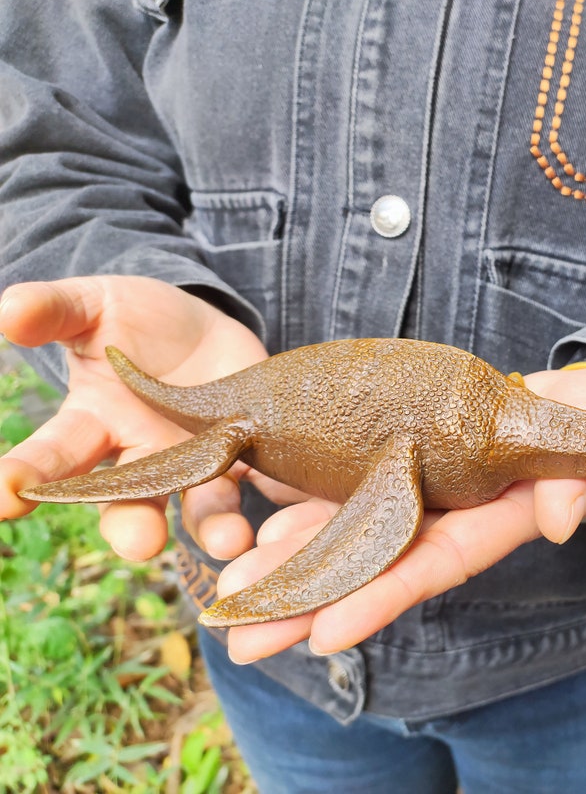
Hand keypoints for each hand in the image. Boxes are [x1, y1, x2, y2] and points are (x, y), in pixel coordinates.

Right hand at [0, 276, 269, 558]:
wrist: (197, 326)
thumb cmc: (130, 320)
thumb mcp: (90, 305)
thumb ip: (52, 309)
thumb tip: (7, 311)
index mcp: (93, 427)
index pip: (50, 460)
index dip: (24, 480)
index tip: (4, 500)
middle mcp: (143, 458)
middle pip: (132, 504)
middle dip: (133, 527)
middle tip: (140, 543)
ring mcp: (201, 463)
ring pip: (203, 507)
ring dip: (216, 527)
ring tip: (230, 540)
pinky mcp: (251, 456)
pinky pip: (265, 484)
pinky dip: (277, 498)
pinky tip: (293, 513)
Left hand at [215, 363, 585, 662]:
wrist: (574, 406)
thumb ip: (581, 485)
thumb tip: (558, 521)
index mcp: (490, 522)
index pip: (432, 567)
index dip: (381, 599)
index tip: (323, 633)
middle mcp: (445, 518)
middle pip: (371, 568)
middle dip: (308, 605)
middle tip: (241, 640)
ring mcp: (419, 493)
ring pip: (346, 535)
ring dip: (287, 565)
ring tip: (227, 590)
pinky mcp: (400, 463)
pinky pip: (344, 491)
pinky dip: (299, 511)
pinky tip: (250, 528)